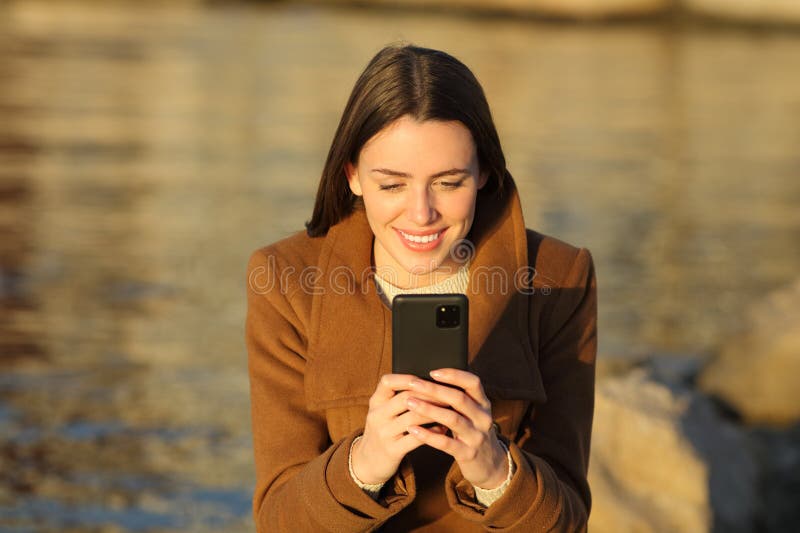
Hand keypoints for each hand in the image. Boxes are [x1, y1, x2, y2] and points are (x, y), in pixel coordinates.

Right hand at [351, 374, 443, 484]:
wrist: (367, 462)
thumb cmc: (383, 430)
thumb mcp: (382, 412)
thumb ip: (397, 397)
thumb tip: (429, 382)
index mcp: (375, 402)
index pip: (387, 382)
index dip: (406, 378)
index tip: (427, 377)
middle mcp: (377, 416)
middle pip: (405, 398)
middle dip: (429, 394)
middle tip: (448, 392)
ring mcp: (383, 433)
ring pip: (413, 418)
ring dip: (435, 412)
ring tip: (449, 409)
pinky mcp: (392, 450)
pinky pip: (416, 438)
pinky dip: (433, 432)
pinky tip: (443, 428)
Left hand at [404, 368, 508, 488]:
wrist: (489, 465)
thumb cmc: (472, 431)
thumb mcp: (472, 413)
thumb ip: (458, 399)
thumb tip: (429, 379)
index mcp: (483, 403)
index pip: (473, 383)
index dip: (454, 375)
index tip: (432, 372)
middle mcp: (483, 418)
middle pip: (459, 399)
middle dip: (434, 390)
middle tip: (413, 384)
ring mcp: (477, 436)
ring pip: (452, 419)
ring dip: (428, 409)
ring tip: (409, 403)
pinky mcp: (468, 454)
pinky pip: (446, 443)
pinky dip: (428, 435)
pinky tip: (412, 429)